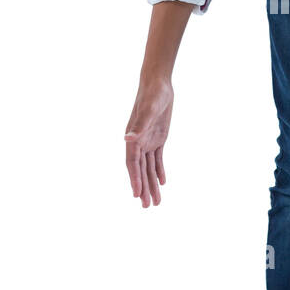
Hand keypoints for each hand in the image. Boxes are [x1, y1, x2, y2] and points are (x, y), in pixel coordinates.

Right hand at [124, 76, 173, 206]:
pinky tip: (163, 182)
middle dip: (144, 188)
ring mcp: (148, 140)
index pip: (132, 163)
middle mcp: (138, 142)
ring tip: (157, 202)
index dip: (135, 179)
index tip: (137, 195)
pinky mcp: (158, 138)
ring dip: (152, 184)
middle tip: (148, 207)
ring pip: (149, 167)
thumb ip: (139, 126)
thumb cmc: (152, 94)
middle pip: (140, 170)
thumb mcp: (149, 109)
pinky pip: (157, 158)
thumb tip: (127, 139)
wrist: (158, 83)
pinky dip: (159, 170)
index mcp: (133, 138)